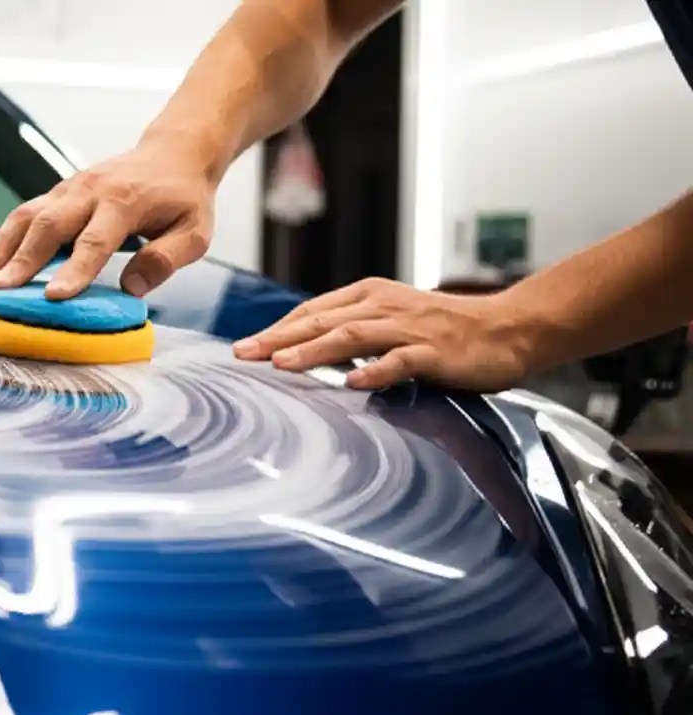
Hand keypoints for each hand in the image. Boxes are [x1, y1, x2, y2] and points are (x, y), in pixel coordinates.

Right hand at [0, 138, 216, 299]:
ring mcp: (68, 189)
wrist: (174, 153)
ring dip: (0, 250)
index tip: (53, 297)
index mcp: (125, 201)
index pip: (95, 240)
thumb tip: (132, 289)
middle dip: (21, 261)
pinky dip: (2, 241)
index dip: (73, 270)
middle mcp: (90, 190)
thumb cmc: (184, 199)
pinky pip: (24, 215)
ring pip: (26, 216)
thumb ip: (167, 259)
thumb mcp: (195, 232)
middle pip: (48, 225)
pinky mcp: (57, 193)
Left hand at [232, 278, 542, 391]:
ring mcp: (408, 328)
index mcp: (368, 297)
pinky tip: (355, 383)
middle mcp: (383, 306)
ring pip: (352, 336)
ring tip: (282, 365)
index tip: (243, 348)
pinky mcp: (435, 351)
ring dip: (314, 351)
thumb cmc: (445, 330)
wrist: (507, 328)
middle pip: (321, 321)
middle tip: (243, 354)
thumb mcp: (391, 321)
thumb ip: (353, 332)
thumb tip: (307, 351)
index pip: (311, 312)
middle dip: (279, 338)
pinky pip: (401, 361)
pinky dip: (377, 370)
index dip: (276, 329)